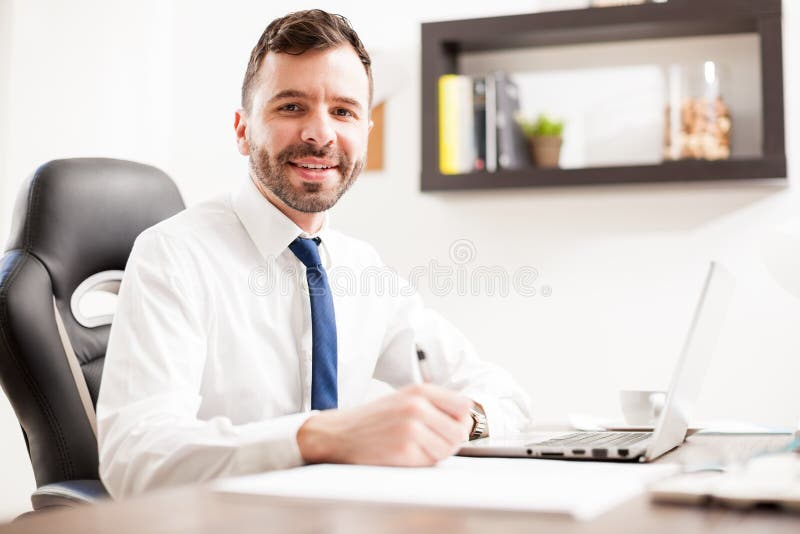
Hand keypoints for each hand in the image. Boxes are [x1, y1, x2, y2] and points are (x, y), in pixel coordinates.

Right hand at [297, 383, 472, 466]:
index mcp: (420, 391)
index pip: (464, 406)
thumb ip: (435, 405)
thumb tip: (466, 423)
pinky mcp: (403, 451)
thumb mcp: (404, 399)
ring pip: (447, 449)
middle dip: (449, 441)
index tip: (449, 427)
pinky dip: (420, 463)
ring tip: (414, 447)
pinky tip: (403, 454)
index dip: (460, 420)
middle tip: (429, 442)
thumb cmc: (374, 419)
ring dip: (435, 454)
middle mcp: (417, 406)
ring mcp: (410, 429)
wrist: (339, 433)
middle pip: (459, 432)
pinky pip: (429, 462)